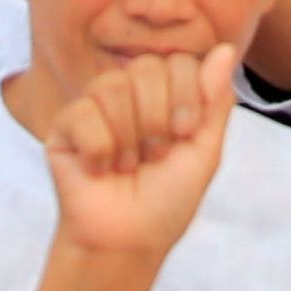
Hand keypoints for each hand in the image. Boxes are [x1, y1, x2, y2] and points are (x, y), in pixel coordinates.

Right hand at [41, 46, 239, 264]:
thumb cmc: (166, 200)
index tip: (184, 133)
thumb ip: (214, 101)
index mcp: (164, 94)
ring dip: (129, 137)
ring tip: (128, 165)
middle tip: (155, 155)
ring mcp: (94, 106)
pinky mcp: (65, 126)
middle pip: (146, 67)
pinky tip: (100, 169)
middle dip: (157, 118)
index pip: (178, 61)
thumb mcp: (204, 153)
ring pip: (113, 86)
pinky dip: (99, 149)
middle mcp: (129, 93)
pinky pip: (82, 113)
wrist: (128, 241)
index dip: (186, 96)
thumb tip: (226, 49)